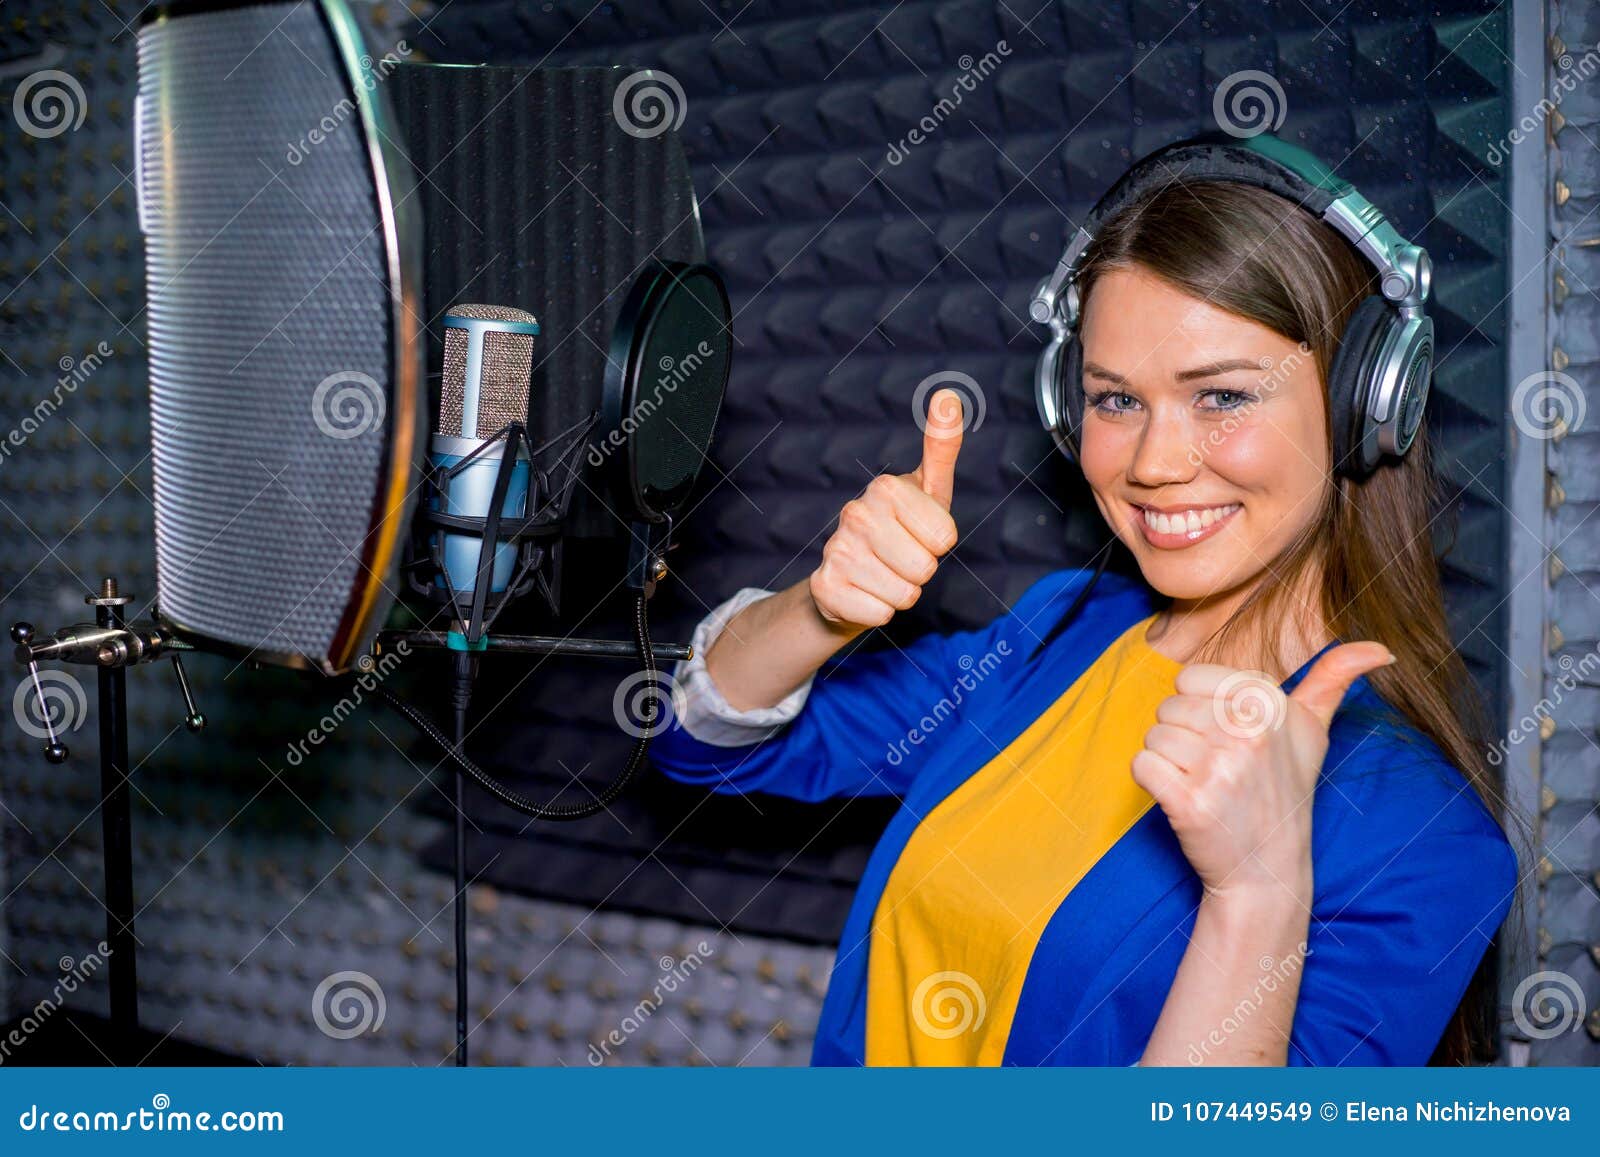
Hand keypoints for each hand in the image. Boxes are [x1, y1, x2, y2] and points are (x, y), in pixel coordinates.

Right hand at [808, 387, 963, 629]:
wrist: (851, 576)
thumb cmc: (901, 529)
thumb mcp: (929, 489)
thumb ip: (942, 446)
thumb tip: (949, 397)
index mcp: (886, 487)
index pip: (945, 538)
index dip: (938, 543)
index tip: (918, 533)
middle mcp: (855, 513)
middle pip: (925, 567)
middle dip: (920, 571)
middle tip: (900, 558)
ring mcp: (836, 550)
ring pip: (905, 595)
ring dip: (900, 593)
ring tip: (883, 574)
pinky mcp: (824, 588)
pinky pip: (880, 615)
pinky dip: (879, 612)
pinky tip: (864, 592)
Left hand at [1131, 642, 1395, 902]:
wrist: (1266, 870)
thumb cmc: (1283, 793)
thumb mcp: (1314, 733)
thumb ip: (1334, 680)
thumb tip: (1381, 649)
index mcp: (1271, 705)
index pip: (1191, 677)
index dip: (1199, 706)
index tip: (1226, 737)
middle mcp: (1248, 732)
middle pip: (1169, 706)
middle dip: (1182, 736)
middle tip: (1215, 767)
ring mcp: (1219, 768)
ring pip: (1154, 735)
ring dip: (1168, 761)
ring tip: (1202, 783)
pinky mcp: (1189, 802)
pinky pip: (1141, 764)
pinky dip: (1152, 782)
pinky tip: (1182, 798)